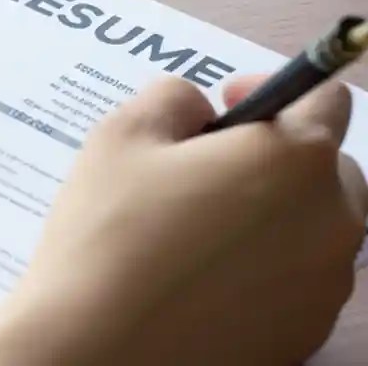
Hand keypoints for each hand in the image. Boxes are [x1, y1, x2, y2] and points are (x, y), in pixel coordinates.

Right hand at [0, 76, 367, 365]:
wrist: (97, 350)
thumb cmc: (109, 235)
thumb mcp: (122, 135)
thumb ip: (173, 97)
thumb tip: (199, 110)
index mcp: (295, 159)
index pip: (326, 99)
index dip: (272, 90)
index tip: (226, 103)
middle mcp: (332, 222)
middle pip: (327, 167)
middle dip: (275, 157)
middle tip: (203, 168)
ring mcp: (324, 287)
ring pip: (313, 227)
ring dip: (270, 213)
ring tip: (193, 228)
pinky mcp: (304, 335)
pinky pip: (296, 281)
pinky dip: (262, 268)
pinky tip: (198, 276)